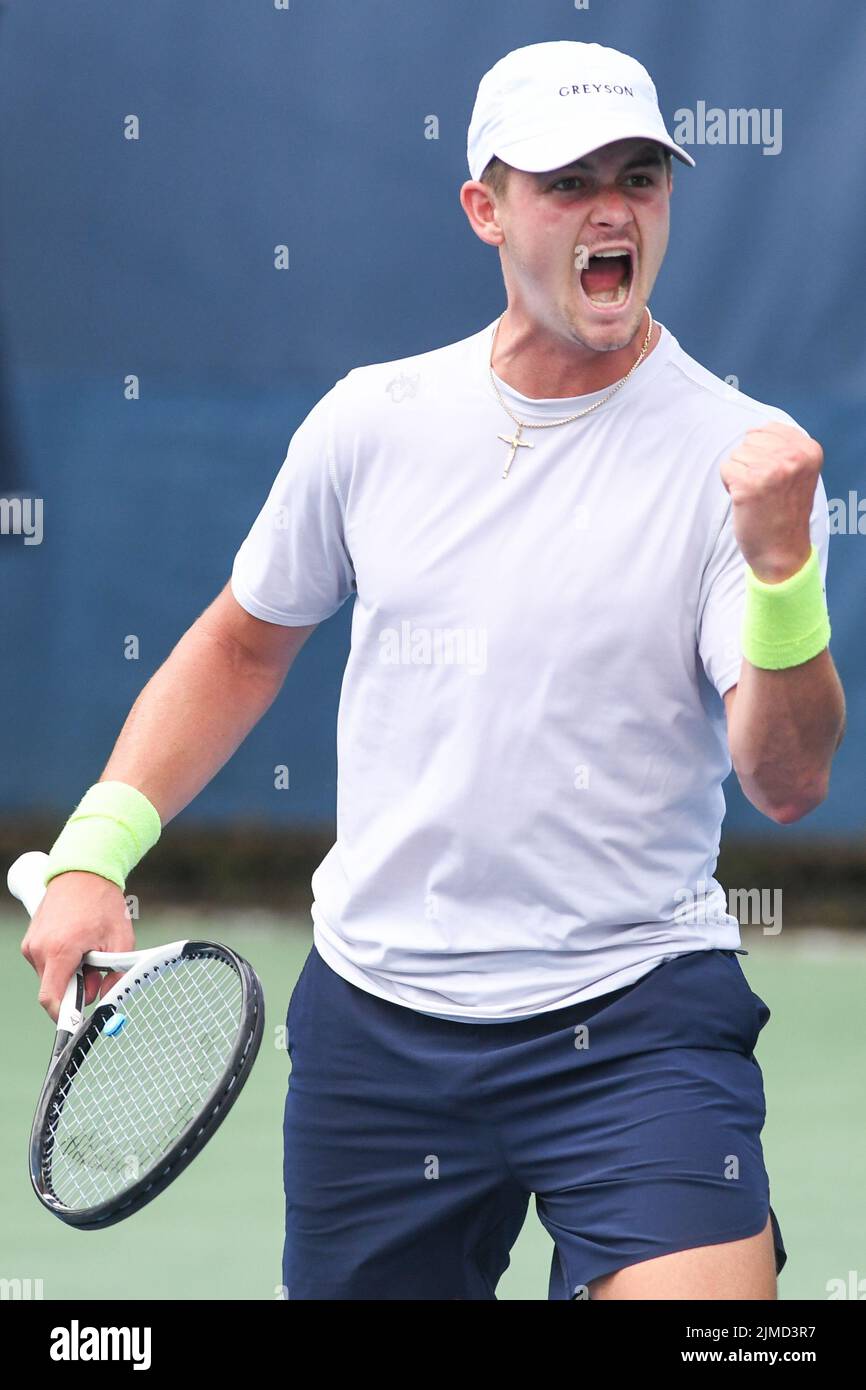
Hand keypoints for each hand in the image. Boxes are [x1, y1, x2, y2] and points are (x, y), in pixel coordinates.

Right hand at [21, 871, 135, 1022]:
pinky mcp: (31, 939)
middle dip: (77, 988)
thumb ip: (115, 974)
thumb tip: (105, 997)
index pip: (51, 999)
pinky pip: (47, 963)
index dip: (64, 1016)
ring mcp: (31, 944)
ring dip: (70, 973)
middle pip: (55, 988)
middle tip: (98, 970)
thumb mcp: (121, 941)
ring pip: (51, 976)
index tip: (78, 1022)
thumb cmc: (103, 903)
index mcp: (60, 950)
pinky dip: (62, 961)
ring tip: (88, 949)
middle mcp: (39, 949)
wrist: (83, 871)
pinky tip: (76, 943)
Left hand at [719, 421, 822, 582]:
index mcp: (809, 450)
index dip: (762, 452)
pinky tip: (744, 500)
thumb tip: (753, 429)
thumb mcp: (798, 472)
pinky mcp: (750, 484)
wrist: (782, 550)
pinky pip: (726, 469)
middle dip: (749, 462)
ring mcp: (772, 470)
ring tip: (755, 495)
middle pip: (750, 440)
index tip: (774, 477)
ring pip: (736, 454)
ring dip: (739, 474)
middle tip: (763, 488)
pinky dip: (729, 485)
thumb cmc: (784, 511)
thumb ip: (784, 447)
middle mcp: (794, 457)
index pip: (767, 429)